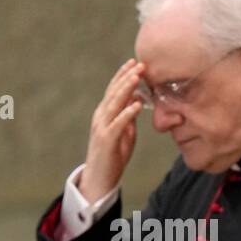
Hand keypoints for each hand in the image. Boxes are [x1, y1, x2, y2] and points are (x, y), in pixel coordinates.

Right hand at [80, 59, 145, 203]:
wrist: (100, 178)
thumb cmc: (113, 155)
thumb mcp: (125, 133)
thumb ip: (129, 117)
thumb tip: (137, 101)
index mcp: (105, 113)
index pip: (114, 90)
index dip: (123, 75)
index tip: (135, 62)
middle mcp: (101, 116)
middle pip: (114, 92)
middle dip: (127, 77)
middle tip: (140, 63)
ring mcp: (102, 127)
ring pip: (114, 104)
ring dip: (126, 89)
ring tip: (137, 77)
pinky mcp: (107, 140)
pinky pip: (118, 124)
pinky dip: (127, 113)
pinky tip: (137, 105)